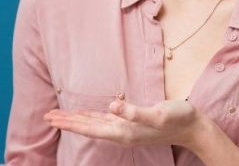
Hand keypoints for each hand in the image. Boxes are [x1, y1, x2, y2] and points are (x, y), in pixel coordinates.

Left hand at [43, 98, 204, 148]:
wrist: (192, 128)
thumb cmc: (177, 118)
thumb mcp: (157, 113)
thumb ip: (134, 111)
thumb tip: (112, 105)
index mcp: (123, 131)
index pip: (90, 127)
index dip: (70, 123)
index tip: (52, 119)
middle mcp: (121, 132)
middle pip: (87, 127)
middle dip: (67, 122)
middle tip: (46, 117)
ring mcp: (126, 129)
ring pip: (94, 124)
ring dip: (76, 120)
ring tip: (59, 117)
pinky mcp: (131, 123)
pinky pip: (105, 121)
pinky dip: (91, 117)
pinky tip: (86, 115)